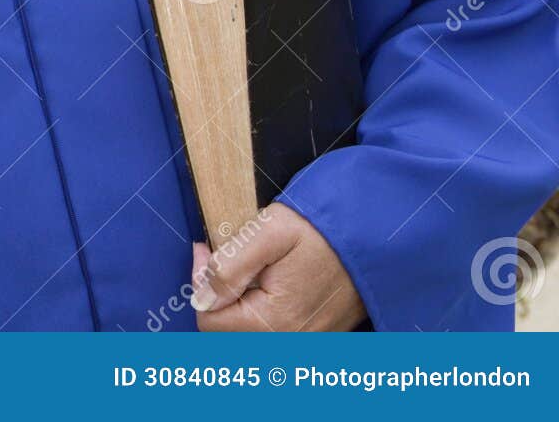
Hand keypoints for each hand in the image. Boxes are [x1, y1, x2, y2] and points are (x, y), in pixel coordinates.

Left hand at [191, 202, 365, 330]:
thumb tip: (201, 298)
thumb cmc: (321, 230)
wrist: (373, 235)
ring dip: (236, 301)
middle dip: (217, 292)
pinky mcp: (313, 337)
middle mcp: (289, 343)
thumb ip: (229, 268)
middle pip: (224, 330)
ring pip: (244, 331)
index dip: (199, 281)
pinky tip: (267, 282)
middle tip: (224, 255)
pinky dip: (257, 309)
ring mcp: (304, 343)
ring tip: (249, 267)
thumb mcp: (269, 233)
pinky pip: (268, 332)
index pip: (208, 320)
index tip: (207, 249)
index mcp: (274, 323)